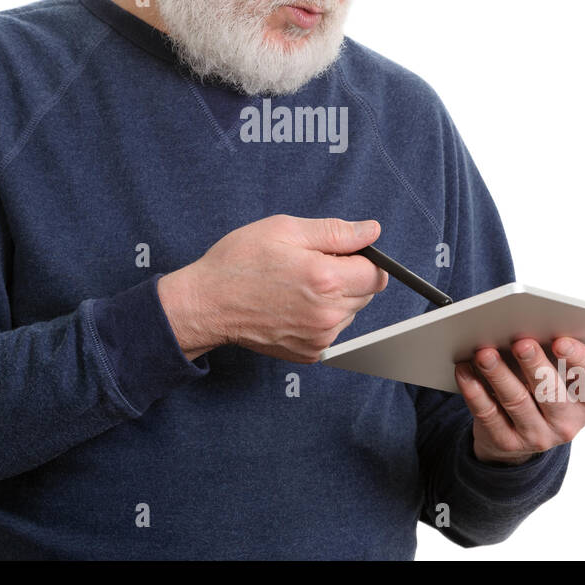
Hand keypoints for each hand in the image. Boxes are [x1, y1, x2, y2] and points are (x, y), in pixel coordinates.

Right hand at [157, 214, 388, 362]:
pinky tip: (293, 305)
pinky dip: (321, 317)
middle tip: (310, 266)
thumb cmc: (240, 262)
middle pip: (366, 293)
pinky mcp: (310, 354)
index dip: (361, 257)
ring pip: (351, 312)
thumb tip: (372, 231)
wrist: (207, 304)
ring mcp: (320, 339)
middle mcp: (327, 314)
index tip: (338, 252)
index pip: (376, 272)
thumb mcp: (285, 230)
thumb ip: (335, 231)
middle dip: (348, 276)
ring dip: (336, 298)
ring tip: (298, 286)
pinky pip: (333, 331)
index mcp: (325, 280)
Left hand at [454, 337, 584, 464]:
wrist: (521, 433)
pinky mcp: (507, 442)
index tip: (560, 341)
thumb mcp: (560, 376)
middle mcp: (567, 423)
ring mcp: (537, 436)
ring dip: (498, 374)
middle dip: (535, 365)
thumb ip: (554, 354)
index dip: (579, 359)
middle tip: (520, 342)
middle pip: (552, 392)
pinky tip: (464, 370)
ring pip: (516, 402)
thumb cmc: (544, 389)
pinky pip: (488, 414)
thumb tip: (530, 325)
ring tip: (484, 353)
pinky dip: (474, 390)